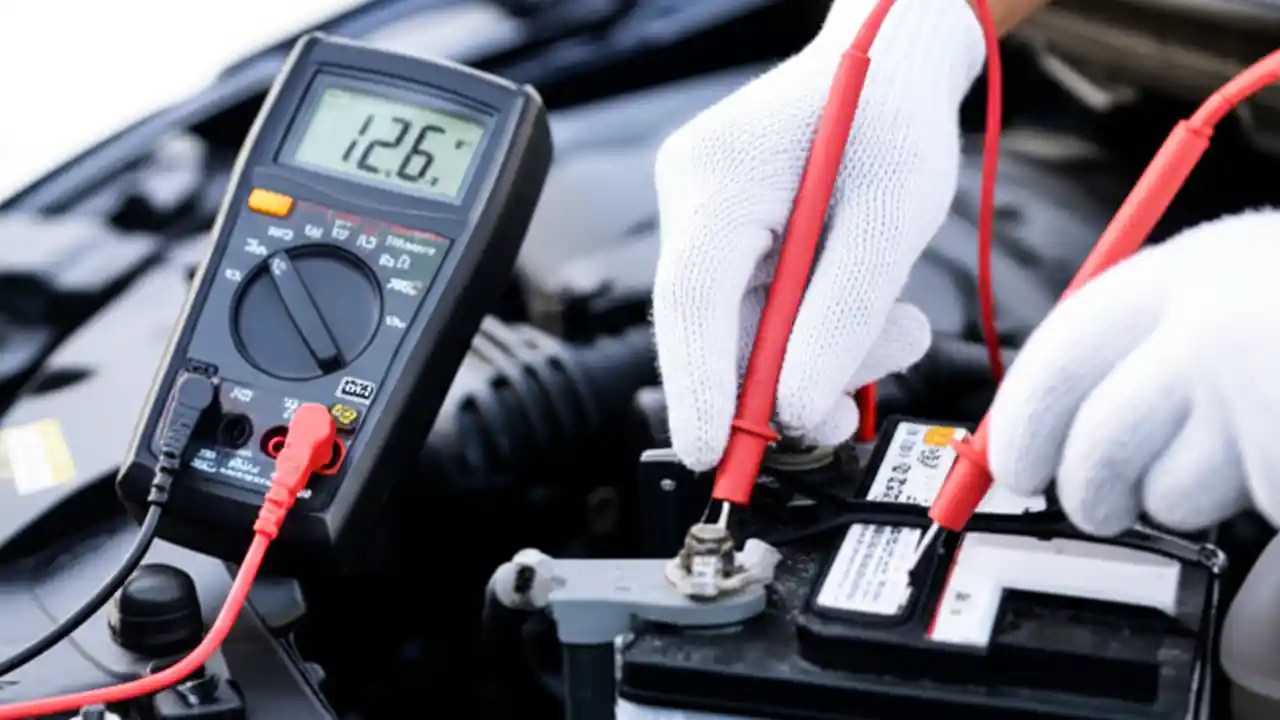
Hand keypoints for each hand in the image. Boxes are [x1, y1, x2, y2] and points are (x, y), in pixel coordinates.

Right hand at [652, 0, 985, 470]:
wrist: (891, 60)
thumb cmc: (895, 113)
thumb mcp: (892, 217)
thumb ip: (843, 316)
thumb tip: (796, 409)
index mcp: (718, 178)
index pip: (691, 300)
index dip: (699, 386)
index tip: (714, 453)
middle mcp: (693, 197)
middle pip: (711, 326)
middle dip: (779, 381)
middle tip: (840, 418)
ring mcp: (703, 214)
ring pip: (737, 326)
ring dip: (812, 353)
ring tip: (891, 334)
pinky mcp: (726, 231)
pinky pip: (754, 305)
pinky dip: (809, 328)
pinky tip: (860, 312)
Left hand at [989, 209, 1279, 534]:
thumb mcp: (1234, 291)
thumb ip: (1150, 345)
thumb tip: (1042, 430)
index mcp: (1189, 269)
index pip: (1062, 350)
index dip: (1023, 420)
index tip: (1006, 462)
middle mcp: (1214, 324)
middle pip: (1096, 444)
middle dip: (1088, 492)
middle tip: (1099, 502)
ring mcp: (1261, 393)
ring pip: (1172, 494)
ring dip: (1199, 495)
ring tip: (1260, 440)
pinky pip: (1250, 517)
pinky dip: (1266, 505)